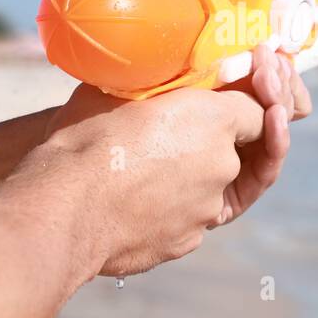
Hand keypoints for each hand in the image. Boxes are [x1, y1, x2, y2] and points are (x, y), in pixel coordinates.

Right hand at [42, 45, 307, 277]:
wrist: (60, 213)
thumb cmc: (83, 142)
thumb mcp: (117, 90)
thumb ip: (154, 83)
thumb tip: (151, 75)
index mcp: (214, 120)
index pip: (257, 107)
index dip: (248, 98)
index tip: (233, 91)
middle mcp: (221, 167)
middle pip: (235, 148)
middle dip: (213, 138)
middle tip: (174, 127)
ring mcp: (205, 211)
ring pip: (209, 186)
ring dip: (189, 173)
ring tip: (144, 162)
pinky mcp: (184, 242)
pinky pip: (186, 215)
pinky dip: (170, 205)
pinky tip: (135, 194)